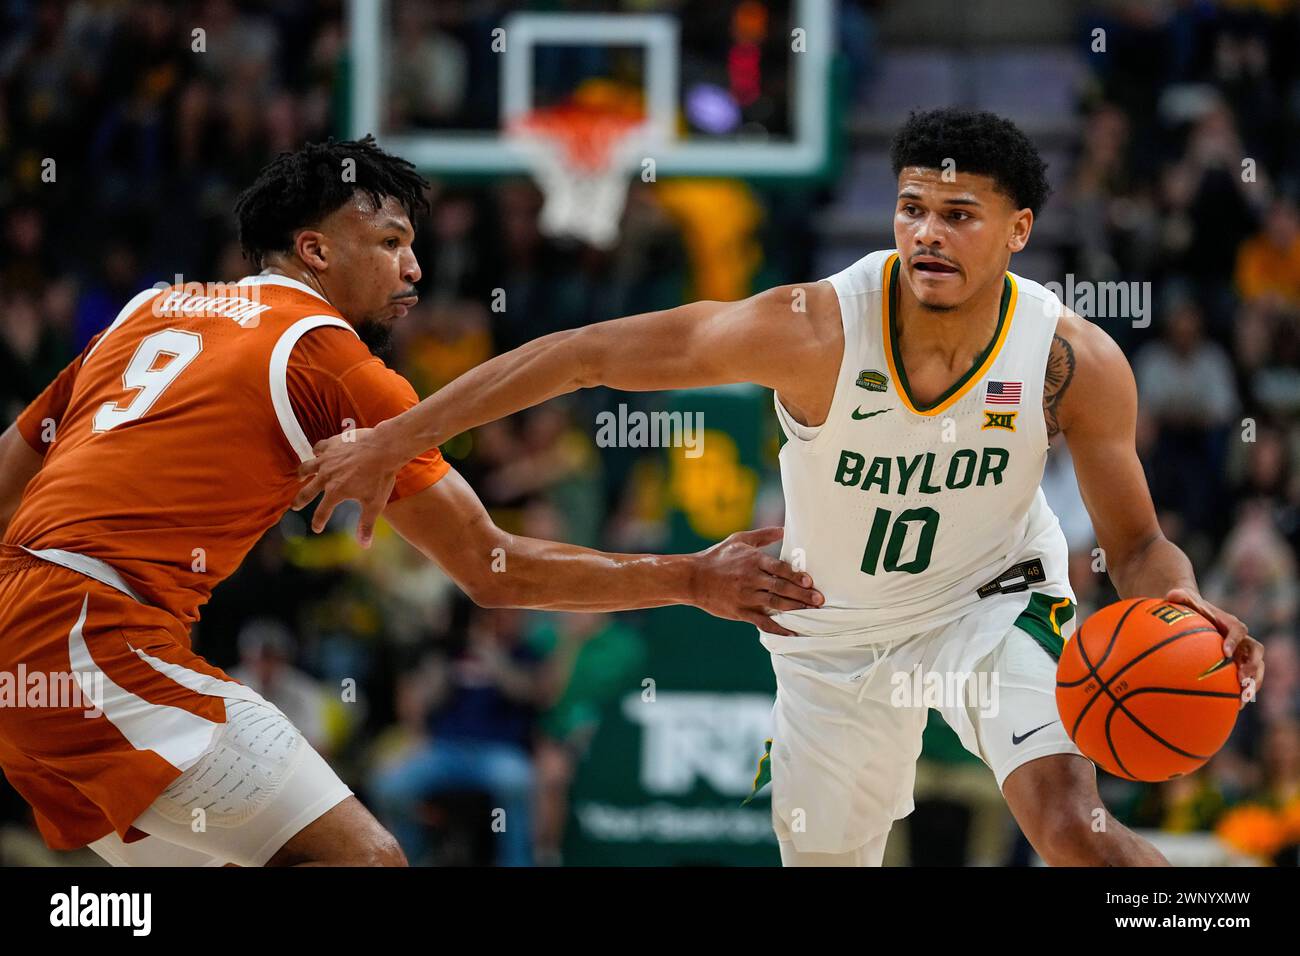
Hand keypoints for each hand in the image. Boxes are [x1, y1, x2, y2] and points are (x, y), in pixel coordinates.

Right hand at [292, 425, 403, 547]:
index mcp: (336, 492)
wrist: (384, 448)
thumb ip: (366, 524)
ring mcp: (328, 459)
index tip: (317, 529)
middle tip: (295, 506)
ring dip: (302, 473)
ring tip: (300, 476)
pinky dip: (317, 451)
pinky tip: (318, 452)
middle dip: (300, 500)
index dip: (318, 522)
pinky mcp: (332, 443)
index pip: (322, 512)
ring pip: (308, 467)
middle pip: (307, 491)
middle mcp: (326, 476)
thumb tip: (364, 545)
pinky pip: (319, 448)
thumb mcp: (375, 504)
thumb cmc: (381, 477)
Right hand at [690, 527, 823, 635]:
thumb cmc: (716, 557)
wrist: (692, 578)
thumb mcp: (738, 540)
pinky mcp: (741, 611)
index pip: (779, 568)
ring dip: (795, 609)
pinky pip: (762, 621)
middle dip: (802, 594)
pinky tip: (792, 633)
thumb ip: (763, 535)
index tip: (810, 581)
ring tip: (812, 613)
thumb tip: (784, 529)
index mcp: (752, 561)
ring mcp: (746, 596)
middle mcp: (751, 579)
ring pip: (775, 604)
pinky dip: (778, 628)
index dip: (796, 575)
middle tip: (820, 600)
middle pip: (781, 587)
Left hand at [1165, 587, 1263, 708]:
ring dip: (1254, 683)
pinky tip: (1234, 707)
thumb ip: (1180, 598)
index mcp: (1229, 624)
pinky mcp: (1239, 666)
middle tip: (1242, 679)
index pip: (1238, 629)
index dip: (1234, 640)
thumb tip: (1171, 594)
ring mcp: (1242, 654)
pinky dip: (1243, 692)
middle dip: (1253, 665)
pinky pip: (1246, 679)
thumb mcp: (1184, 602)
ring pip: (1256, 668)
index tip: (1225, 652)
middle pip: (1256, 651)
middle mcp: (1241, 639)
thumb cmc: (1190, 610)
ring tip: (1243, 699)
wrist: (1198, 617)